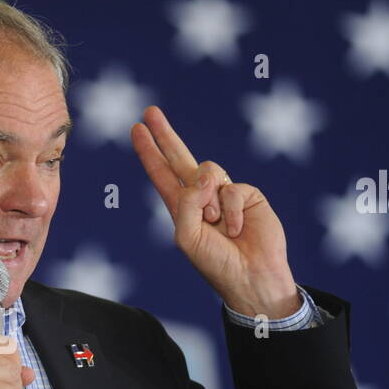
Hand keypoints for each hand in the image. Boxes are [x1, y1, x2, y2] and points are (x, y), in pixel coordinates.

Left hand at [131, 105, 301, 318]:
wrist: (251, 276)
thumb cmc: (216, 263)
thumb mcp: (187, 236)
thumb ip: (186, 203)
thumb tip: (204, 173)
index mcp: (181, 207)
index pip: (161, 174)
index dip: (149, 152)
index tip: (137, 130)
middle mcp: (201, 196)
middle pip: (180, 158)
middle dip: (164, 135)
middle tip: (150, 112)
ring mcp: (224, 193)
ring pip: (207, 170)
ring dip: (209, 201)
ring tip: (217, 225)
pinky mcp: (247, 194)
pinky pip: (231, 188)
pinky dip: (230, 210)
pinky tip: (236, 229)